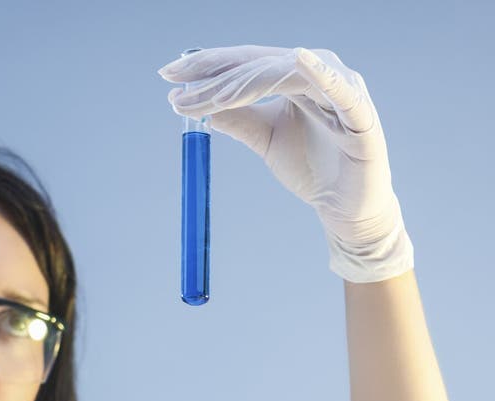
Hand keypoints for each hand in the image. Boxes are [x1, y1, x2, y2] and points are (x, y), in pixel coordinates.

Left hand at [158, 46, 413, 282]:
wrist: (345, 209)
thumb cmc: (313, 170)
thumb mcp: (267, 141)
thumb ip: (240, 120)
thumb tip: (204, 107)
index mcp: (294, 77)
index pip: (247, 63)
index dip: (209, 66)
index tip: (169, 74)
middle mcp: (317, 73)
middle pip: (262, 62)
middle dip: (218, 72)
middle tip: (178, 78)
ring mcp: (341, 90)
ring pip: (289, 74)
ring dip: (251, 79)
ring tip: (217, 90)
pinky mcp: (362, 116)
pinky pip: (342, 91)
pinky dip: (324, 74)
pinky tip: (301, 60)